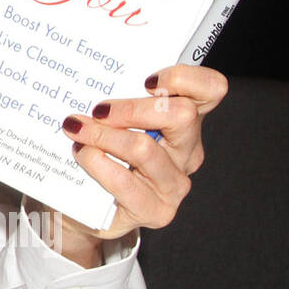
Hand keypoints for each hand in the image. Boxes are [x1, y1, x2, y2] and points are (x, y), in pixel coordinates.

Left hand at [30, 65, 228, 260]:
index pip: (210, 89)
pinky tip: (81, 154)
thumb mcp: (113, 120)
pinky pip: (124, 181)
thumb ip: (116, 98)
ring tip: (78, 130)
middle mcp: (187, 151)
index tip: (146, 81)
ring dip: (104, 135)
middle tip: (98, 110)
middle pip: (181, 115)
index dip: (183, 78)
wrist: (85, 208)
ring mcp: (175, 183)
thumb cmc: (101, 155)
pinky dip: (96, 162)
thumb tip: (89, 78)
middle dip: (132, 108)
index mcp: (184, 121)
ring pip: (145, 148)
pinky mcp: (157, 210)